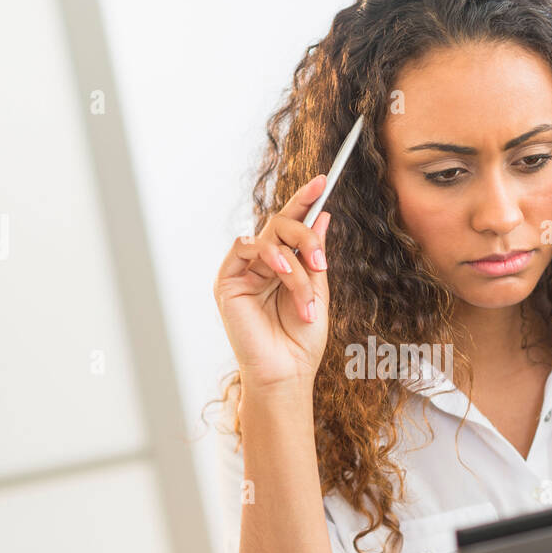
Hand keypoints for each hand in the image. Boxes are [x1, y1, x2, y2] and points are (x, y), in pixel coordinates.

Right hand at [213, 174, 331, 387]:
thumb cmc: (302, 340)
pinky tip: (280, 272)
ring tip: (305, 293)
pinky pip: (244, 247)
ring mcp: (243, 271)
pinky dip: (268, 256)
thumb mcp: (318, 290)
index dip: (305, 201)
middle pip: (281, 225)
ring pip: (269, 238)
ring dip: (294, 263)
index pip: (292, 226)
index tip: (324, 180)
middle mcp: (262, 264)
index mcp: (284, 265)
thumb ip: (315, 254)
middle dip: (305, 237)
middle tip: (321, 262)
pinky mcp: (227, 281)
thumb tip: (323, 215)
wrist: (287, 372)